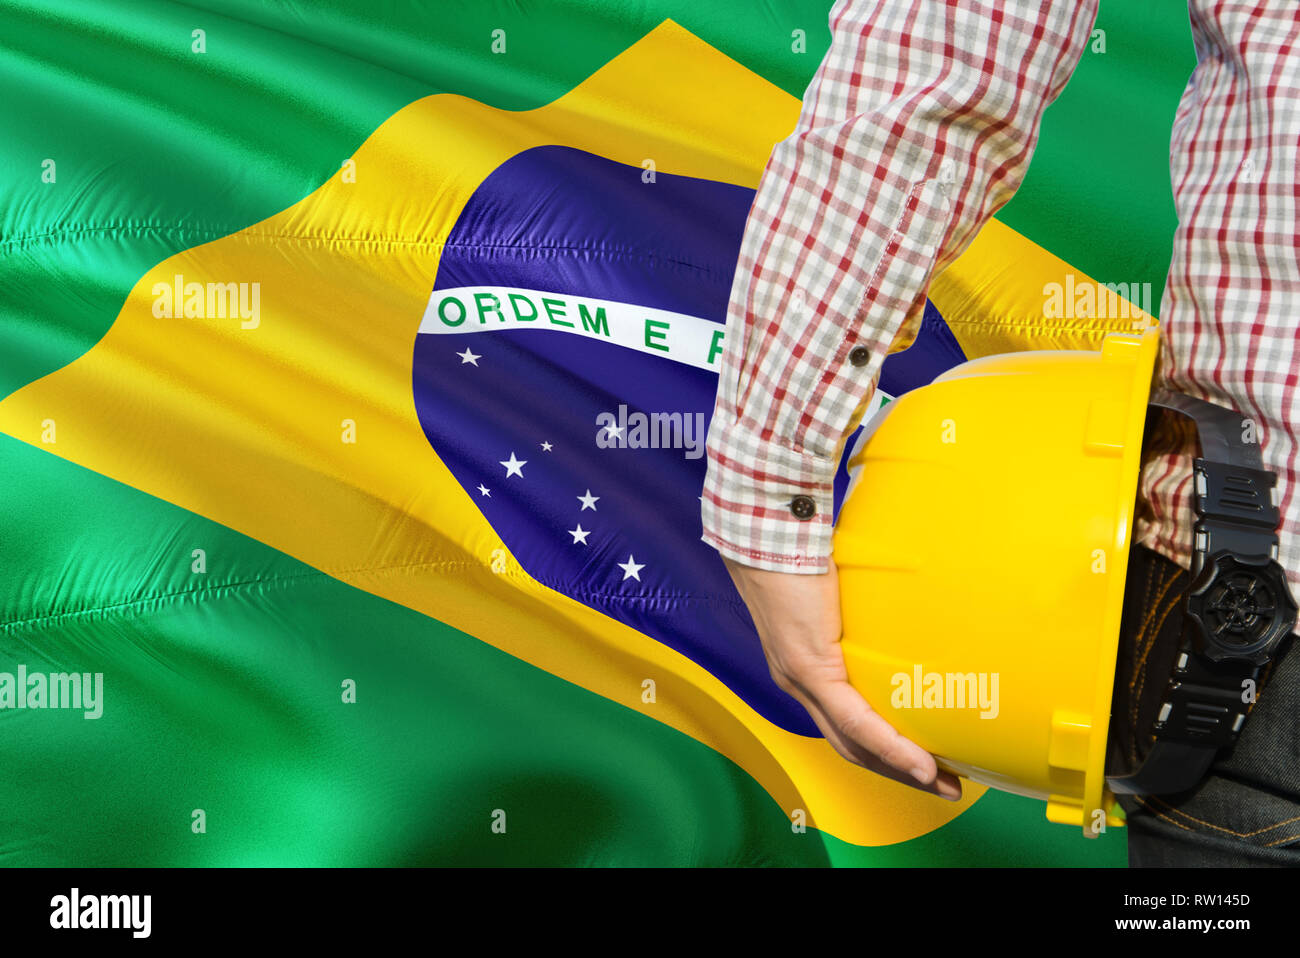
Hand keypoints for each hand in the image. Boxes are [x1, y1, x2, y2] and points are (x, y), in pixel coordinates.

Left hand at [722, 554, 961, 800]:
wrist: (769, 535)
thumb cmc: (801, 552)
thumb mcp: (837, 594)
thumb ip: (861, 611)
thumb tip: (904, 604)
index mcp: (804, 670)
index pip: (844, 727)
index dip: (882, 752)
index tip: (922, 763)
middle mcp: (798, 685)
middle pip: (850, 747)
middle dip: (898, 773)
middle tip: (942, 785)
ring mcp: (801, 680)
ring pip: (853, 744)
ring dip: (900, 770)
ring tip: (941, 783)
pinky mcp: (810, 667)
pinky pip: (854, 719)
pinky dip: (889, 746)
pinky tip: (920, 763)